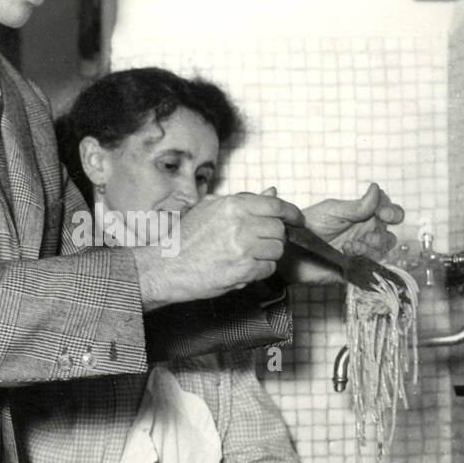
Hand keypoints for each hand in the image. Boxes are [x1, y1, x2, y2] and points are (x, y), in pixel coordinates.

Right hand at [133, 191, 302, 308]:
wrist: (166, 267)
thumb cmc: (186, 239)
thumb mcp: (211, 210)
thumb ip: (245, 201)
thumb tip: (272, 192)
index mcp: (233, 205)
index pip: (276, 205)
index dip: (292, 213)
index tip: (297, 220)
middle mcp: (240, 224)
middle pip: (279, 229)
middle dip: (275, 237)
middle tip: (262, 243)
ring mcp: (242, 248)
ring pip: (277, 250)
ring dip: (268, 255)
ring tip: (249, 256)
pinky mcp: (243, 270)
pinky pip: (268, 268)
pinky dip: (260, 270)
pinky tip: (243, 268)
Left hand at [280, 182, 404, 283]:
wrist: (292, 249)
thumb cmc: (309, 225)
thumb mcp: (332, 211)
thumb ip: (356, 206)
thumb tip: (376, 189)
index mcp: (362, 214)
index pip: (387, 210)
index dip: (391, 211)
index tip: (384, 213)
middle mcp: (365, 232)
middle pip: (389, 232)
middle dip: (384, 232)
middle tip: (372, 232)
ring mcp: (362, 250)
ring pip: (382, 248)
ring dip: (371, 245)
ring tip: (350, 245)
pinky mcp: (356, 266)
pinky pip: (371, 264)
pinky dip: (363, 257)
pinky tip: (348, 252)